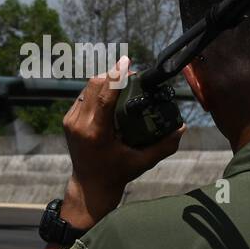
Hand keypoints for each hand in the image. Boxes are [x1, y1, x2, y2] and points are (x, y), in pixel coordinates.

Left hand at [60, 55, 185, 228]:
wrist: (89, 187)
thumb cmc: (116, 175)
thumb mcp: (142, 162)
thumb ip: (163, 146)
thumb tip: (182, 128)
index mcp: (96, 133)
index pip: (104, 96)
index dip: (115, 76)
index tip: (127, 61)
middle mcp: (80, 124)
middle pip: (94, 85)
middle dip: (112, 74)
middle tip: (130, 71)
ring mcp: (71, 121)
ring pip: (87, 88)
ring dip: (104, 80)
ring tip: (122, 79)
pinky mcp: (68, 120)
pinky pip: (82, 96)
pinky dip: (96, 90)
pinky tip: (109, 90)